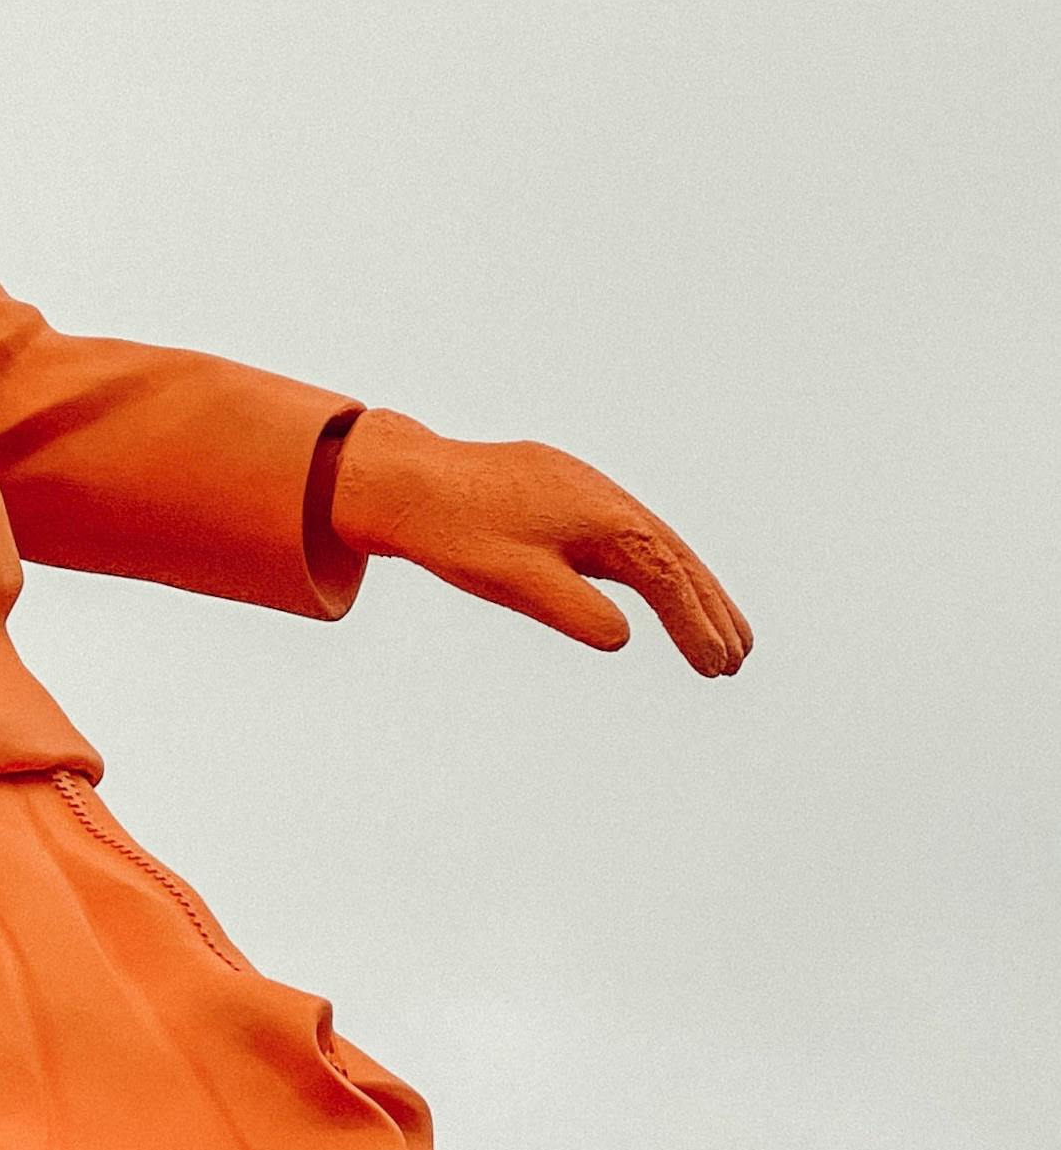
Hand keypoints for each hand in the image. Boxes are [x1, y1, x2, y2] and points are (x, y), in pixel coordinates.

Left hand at [330, 409, 750, 678]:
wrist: (409, 481)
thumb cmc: (458, 534)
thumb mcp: (512, 580)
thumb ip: (570, 608)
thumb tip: (624, 638)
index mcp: (603, 519)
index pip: (665, 579)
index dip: (695, 625)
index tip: (717, 668)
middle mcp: (608, 499)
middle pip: (675, 558)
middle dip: (710, 608)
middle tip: (740, 658)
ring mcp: (591, 493)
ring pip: (654, 545)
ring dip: (689, 588)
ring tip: (719, 632)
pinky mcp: (571, 495)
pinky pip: (628, 536)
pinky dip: (654, 567)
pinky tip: (660, 590)